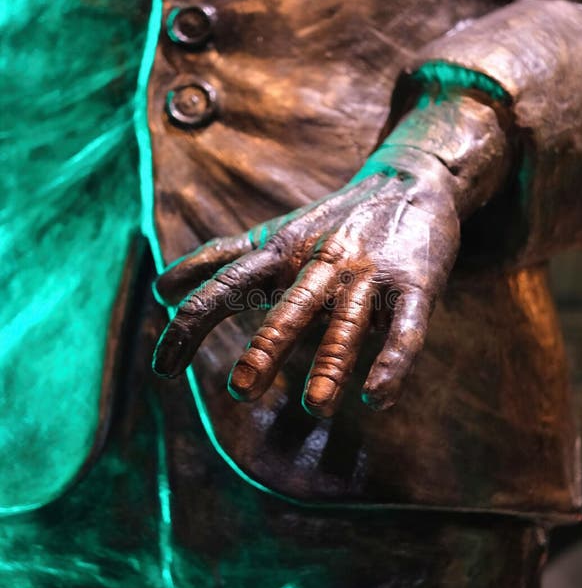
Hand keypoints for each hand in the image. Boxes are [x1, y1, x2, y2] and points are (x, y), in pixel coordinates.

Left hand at [153, 94, 507, 416]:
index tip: (162, 368)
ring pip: (347, 320)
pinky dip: (393, 362)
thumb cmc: (331, 221)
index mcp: (280, 252)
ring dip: (332, 363)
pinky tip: (378, 397)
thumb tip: (160, 289)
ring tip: (316, 407)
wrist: (411, 180)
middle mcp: (320, 261)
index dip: (191, 325)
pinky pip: (405, 329)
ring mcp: (369, 273)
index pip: (227, 286)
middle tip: (242, 391)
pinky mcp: (415, 285)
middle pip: (289, 306)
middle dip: (266, 347)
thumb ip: (218, 261)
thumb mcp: (272, 235)